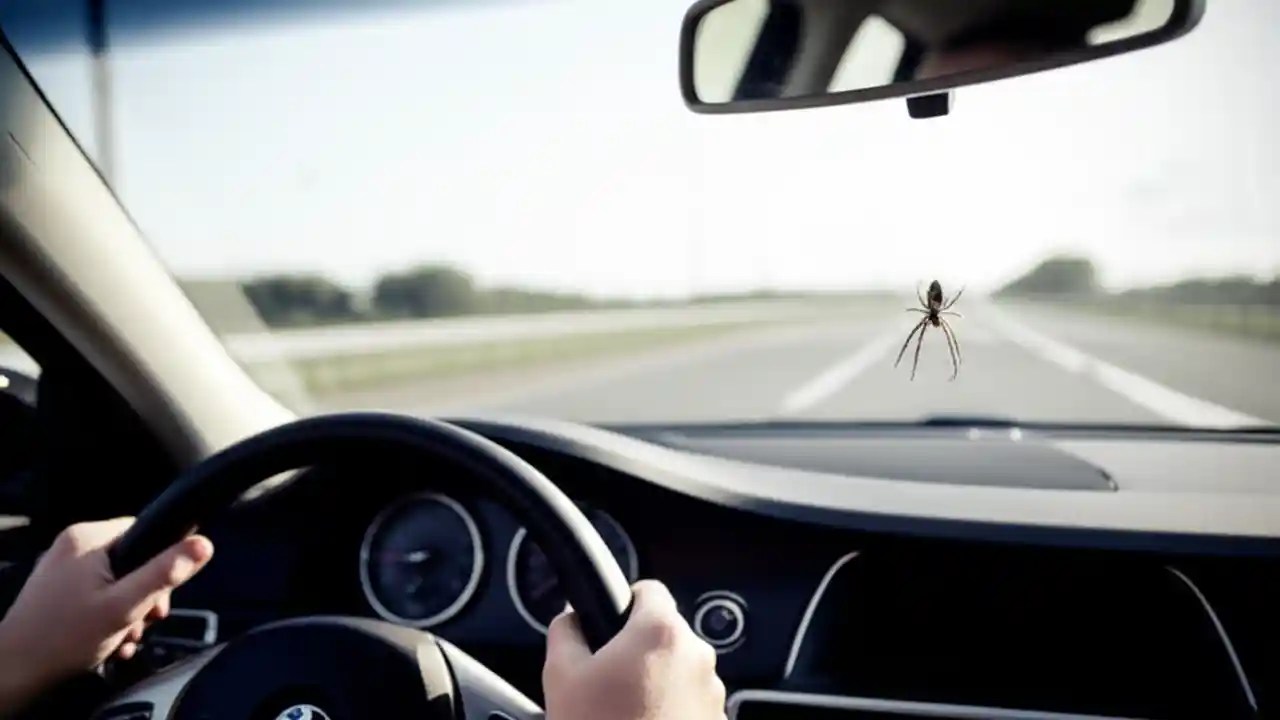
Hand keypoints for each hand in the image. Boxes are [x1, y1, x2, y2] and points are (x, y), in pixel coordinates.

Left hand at [0, 518, 213, 711]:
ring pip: (115, 581)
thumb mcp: (125, 606)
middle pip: (132, 560)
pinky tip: (108, 641)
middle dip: (144, 596)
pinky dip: (107, 615)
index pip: (144, 532)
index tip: (161, 596)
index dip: (162, 563)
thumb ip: (165, 574)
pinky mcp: (54, 590)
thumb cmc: (65, 638)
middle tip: (141, 623)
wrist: (12, 673)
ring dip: (128, 611)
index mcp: (87, 538)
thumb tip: (204, 544)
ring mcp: (60, 568)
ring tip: (122, 638)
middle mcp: (72, 545)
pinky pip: (95, 593)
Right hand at [543, 580, 726, 719]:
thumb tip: (572, 618)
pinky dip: (670, 708)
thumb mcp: (561, 676)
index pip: (647, 589)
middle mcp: (696, 655)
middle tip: (606, 679)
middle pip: (663, 632)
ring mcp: (712, 691)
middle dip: (637, 649)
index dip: (623, 602)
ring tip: (624, 711)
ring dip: (655, 680)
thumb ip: (565, 631)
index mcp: (660, 631)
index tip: (608, 625)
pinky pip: (689, 700)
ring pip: (677, 668)